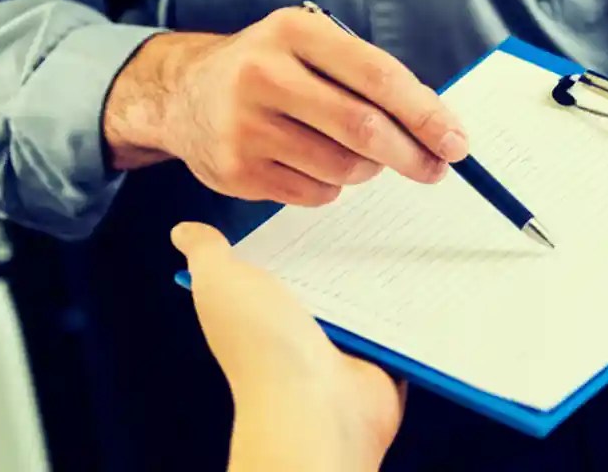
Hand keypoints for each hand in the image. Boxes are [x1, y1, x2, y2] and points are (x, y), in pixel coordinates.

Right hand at [105, 7, 469, 205]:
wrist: (182, 93)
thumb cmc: (269, 68)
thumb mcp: (310, 47)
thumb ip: (368, 76)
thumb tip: (436, 127)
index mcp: (293, 31)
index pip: (378, 76)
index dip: (426, 113)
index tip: (456, 141)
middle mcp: (264, 74)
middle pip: (363, 128)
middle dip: (411, 154)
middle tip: (435, 168)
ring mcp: (245, 126)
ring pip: (342, 167)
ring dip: (367, 169)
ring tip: (358, 155)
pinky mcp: (235, 171)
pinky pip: (314, 194)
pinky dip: (332, 187)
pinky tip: (314, 164)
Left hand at [173, 222, 402, 471]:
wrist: (313, 408)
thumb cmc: (263, 345)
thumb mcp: (221, 283)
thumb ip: (207, 254)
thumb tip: (184, 231)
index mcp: (264, 308)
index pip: (284, 263)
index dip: (300, 234)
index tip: (321, 199)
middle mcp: (304, 328)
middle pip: (331, 277)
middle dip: (350, 247)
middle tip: (371, 207)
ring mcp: (345, 346)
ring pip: (370, 298)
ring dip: (384, 275)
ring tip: (404, 230)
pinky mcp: (382, 358)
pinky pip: (402, 325)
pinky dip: (412, 306)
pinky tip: (422, 271)